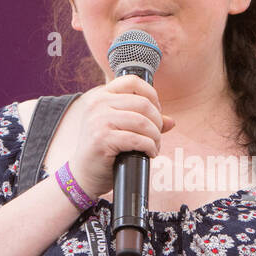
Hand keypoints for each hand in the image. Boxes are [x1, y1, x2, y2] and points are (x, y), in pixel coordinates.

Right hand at [67, 74, 176, 197]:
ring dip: (155, 136)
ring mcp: (98, 121)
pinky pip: (137, 139)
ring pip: (142, 121)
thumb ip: (143, 120)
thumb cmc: (104, 149)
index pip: (132, 81)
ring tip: (154, 145)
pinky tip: (149, 153)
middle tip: (157, 135)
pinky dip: (149, 147)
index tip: (156, 112)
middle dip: (157, 121)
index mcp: (101, 96)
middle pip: (142, 103)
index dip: (151, 95)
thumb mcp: (120, 128)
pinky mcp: (102, 139)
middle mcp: (98, 104)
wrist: (83, 173)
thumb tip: (171, 121)